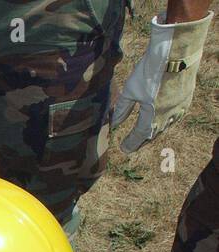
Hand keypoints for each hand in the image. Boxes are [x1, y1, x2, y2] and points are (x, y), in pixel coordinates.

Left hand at [111, 12, 211, 152]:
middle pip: (154, 133)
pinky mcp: (187, 97)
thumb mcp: (130, 90)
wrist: (176, 51)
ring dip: (155, 131)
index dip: (131, 143)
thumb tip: (114, 124)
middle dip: (142, 140)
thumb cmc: (150, 71)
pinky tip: (164, 120)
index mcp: (153, 116)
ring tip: (146, 135)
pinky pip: (177, 116)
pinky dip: (167, 121)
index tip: (123, 149)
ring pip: (167, 126)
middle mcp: (169, 115)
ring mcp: (180, 107)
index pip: (140, 136)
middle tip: (133, 145)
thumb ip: (122, 109)